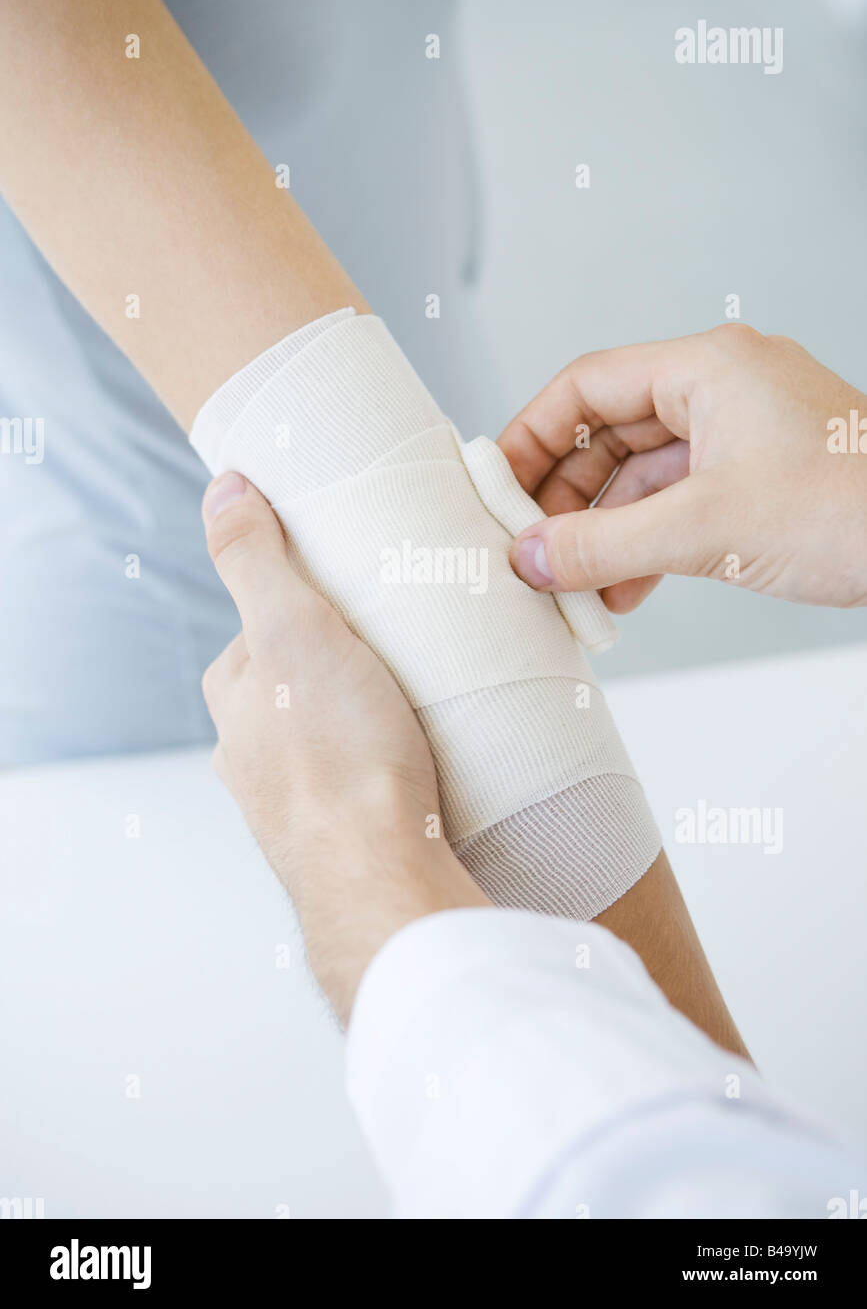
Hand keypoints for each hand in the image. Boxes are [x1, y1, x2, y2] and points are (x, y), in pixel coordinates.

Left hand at [200, 472, 488, 1022]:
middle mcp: (252, 755)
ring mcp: (296, 802)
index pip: (270, 623)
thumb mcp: (292, 628)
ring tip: (433, 702)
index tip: (366, 590)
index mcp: (234, 701)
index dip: (319, 599)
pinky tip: (430, 761)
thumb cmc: (337, 754)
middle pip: (306, 681)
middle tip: (413, 645)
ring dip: (375, 717)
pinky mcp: (344, 836)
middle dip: (352, 663)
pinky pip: (366, 780)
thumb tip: (223, 488)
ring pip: (336, 735)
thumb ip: (254, 559)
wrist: (380, 875)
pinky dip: (392, 763)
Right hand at [501, 324, 866, 611]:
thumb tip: (530, 556)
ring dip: (604, 533)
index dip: (531, 437)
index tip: (496, 488)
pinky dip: (645, 545)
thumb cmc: (851, 510)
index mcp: (708, 368)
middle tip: (531, 551)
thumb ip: (603, 546)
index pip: (586, 386)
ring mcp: (744, 434)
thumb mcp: (706, 530)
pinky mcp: (760, 478)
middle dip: (566, 499)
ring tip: (572, 587)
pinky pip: (680, 503)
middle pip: (609, 433)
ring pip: (643, 476)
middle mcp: (722, 390)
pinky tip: (621, 593)